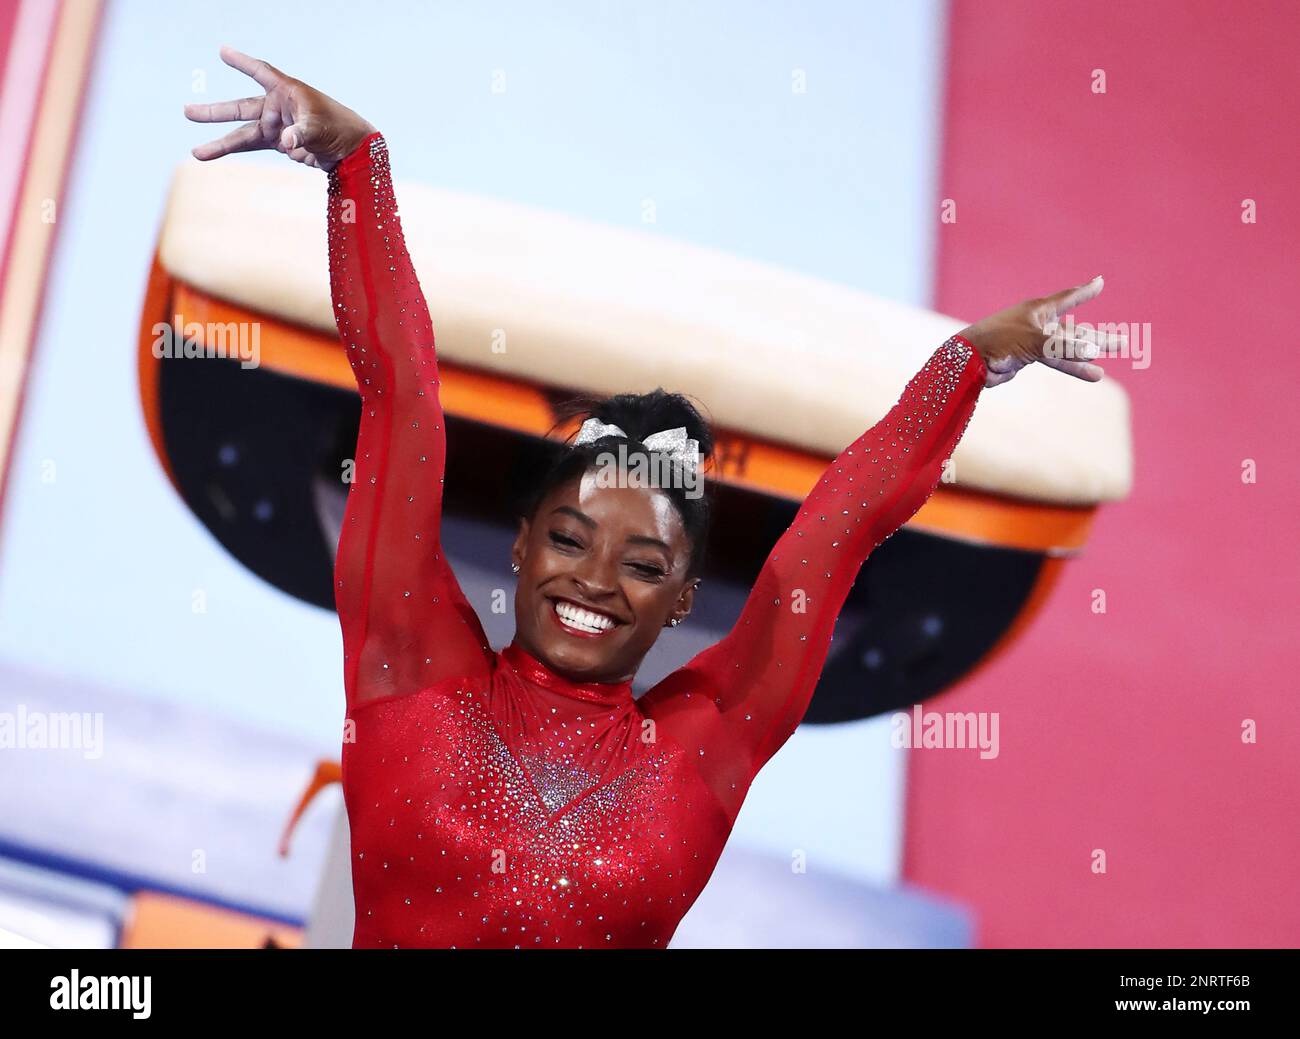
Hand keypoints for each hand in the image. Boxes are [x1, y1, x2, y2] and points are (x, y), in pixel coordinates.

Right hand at [183, 45, 376, 172]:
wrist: (351, 149)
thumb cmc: (339, 128)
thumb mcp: (320, 128)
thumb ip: (301, 132)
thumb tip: (284, 139)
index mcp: (287, 91)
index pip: (260, 72)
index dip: (242, 63)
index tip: (222, 52)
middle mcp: (277, 106)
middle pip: (240, 107)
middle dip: (215, 111)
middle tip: (186, 112)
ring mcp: (275, 125)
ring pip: (241, 133)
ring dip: (219, 142)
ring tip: (197, 151)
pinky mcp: (278, 143)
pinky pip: (249, 146)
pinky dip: (231, 150)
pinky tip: (209, 155)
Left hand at [957, 276, 1126, 387]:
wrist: (967, 361)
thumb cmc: (998, 341)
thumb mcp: (1035, 341)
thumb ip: (1064, 347)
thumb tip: (1094, 350)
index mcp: (1039, 310)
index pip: (1068, 297)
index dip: (1085, 291)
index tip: (1100, 282)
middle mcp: (1038, 323)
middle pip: (1075, 330)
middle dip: (1098, 337)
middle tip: (1124, 342)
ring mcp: (1033, 341)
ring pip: (1067, 349)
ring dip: (1087, 357)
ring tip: (1106, 368)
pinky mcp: (1027, 358)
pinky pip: (1056, 361)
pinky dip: (1073, 366)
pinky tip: (1092, 374)